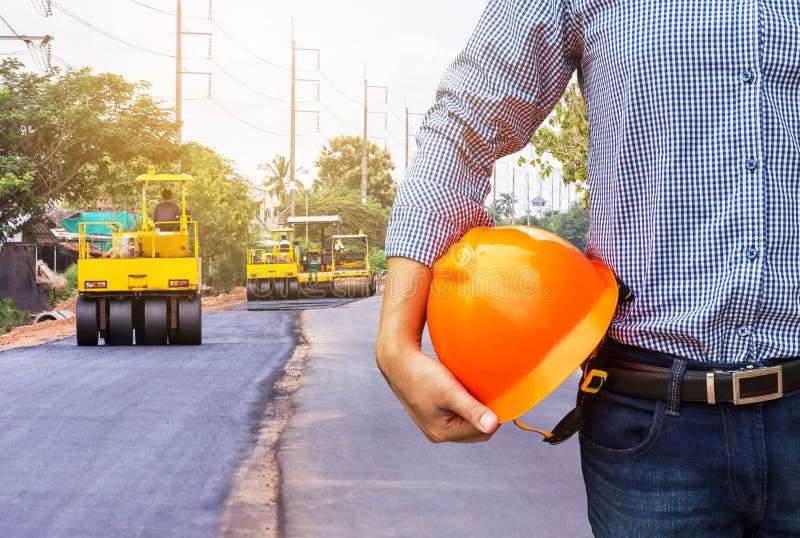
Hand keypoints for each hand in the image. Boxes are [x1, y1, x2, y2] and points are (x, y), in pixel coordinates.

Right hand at [377, 344, 498, 442]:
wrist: (398, 362)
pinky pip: (456, 415)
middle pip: (475, 430)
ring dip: (474, 409)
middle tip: (487, 392)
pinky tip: (463, 389)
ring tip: (474, 390)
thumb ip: (472, 410)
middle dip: (484, 414)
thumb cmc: (422, 375)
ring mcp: (433, 425)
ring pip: (466, 422)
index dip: (494, 416)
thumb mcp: (450, 392)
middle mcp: (437, 434)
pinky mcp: (431, 414)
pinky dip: (464, 404)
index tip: (499, 396)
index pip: (482, 432)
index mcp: (443, 433)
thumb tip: (492, 426)